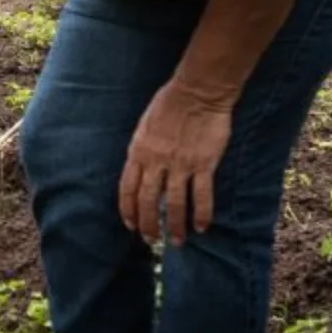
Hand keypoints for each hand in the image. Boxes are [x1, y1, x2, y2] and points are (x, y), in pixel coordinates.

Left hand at [119, 79, 235, 245]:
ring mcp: (180, 164)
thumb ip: (142, 151)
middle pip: (147, 201)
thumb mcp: (144, 127)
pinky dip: (201, 214)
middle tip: (152, 239)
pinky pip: (201, 196)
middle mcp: (156, 161)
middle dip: (148, 224)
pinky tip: (201, 227)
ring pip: (173, 204)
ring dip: (175, 226)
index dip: (128, 210)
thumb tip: (141, 171)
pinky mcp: (204, 164)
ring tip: (178, 241)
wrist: (197, 92)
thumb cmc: (169, 105)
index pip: (127, 188)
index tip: (130, 225)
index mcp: (138, 151)